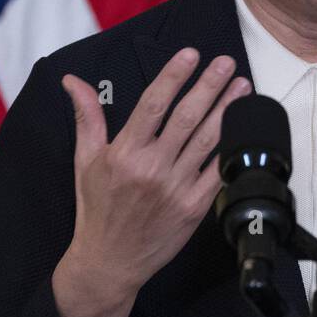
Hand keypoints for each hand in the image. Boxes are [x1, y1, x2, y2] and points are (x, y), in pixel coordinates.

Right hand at [53, 49, 250, 316]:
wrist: (110, 262)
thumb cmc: (96, 208)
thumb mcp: (84, 160)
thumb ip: (87, 116)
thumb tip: (73, 80)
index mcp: (125, 153)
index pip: (153, 104)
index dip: (174, 76)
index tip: (190, 54)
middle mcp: (152, 168)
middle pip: (187, 117)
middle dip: (210, 85)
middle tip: (227, 62)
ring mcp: (176, 188)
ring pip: (208, 140)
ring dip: (227, 110)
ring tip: (242, 87)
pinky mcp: (194, 208)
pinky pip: (218, 172)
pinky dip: (231, 148)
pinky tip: (243, 128)